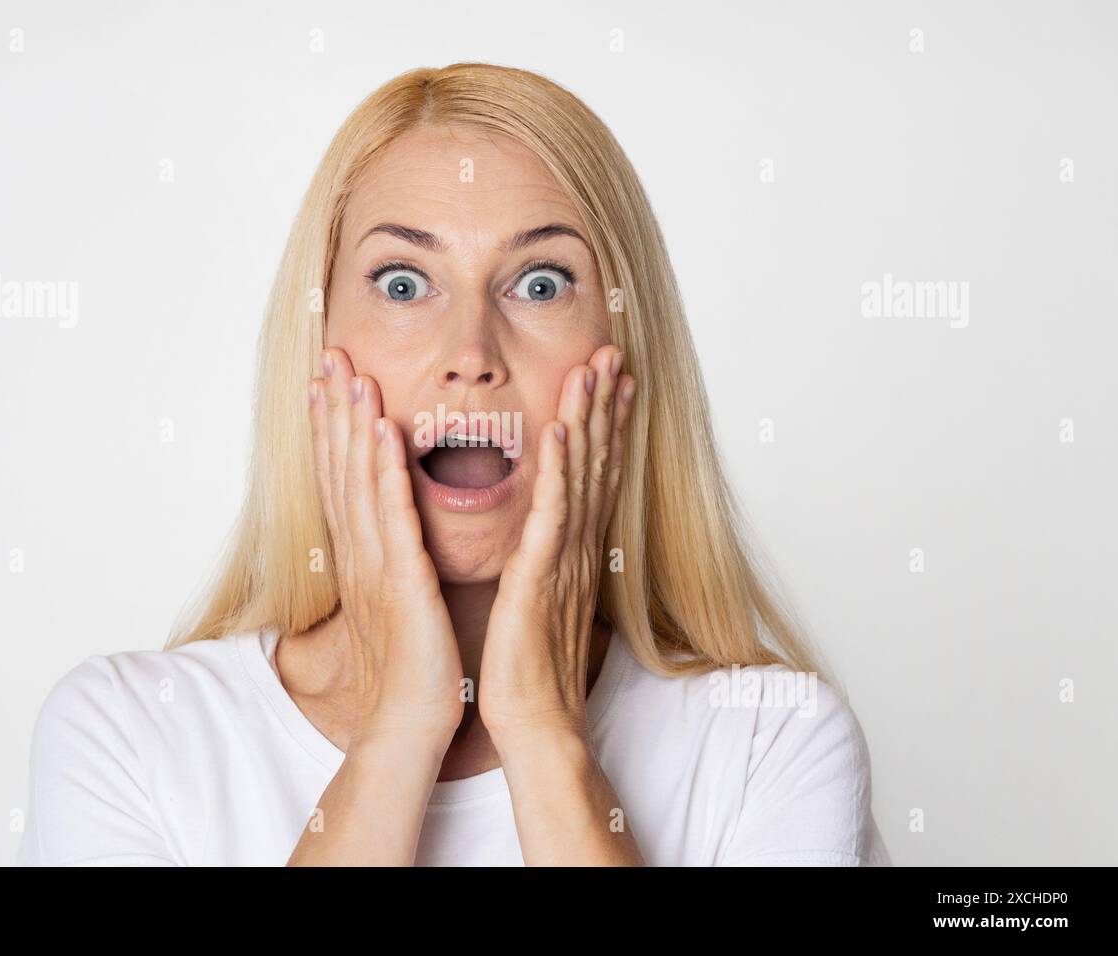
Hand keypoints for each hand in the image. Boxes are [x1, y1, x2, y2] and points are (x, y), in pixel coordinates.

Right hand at [309, 347, 464, 747]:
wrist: (410, 722)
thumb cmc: (410, 666)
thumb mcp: (395, 600)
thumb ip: (390, 559)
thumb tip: (390, 529)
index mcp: (363, 556)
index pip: (343, 479)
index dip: (334, 428)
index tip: (330, 381)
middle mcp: (362, 554)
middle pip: (341, 470)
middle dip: (335, 410)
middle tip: (329, 356)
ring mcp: (378, 566)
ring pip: (361, 484)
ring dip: (355, 427)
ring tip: (352, 376)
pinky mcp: (402, 583)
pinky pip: (394, 520)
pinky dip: (388, 474)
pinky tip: (386, 434)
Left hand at [478, 344, 634, 743]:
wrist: (535, 719)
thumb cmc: (531, 664)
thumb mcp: (542, 596)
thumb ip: (548, 557)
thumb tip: (548, 530)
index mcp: (572, 549)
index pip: (592, 473)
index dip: (603, 424)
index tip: (611, 380)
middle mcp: (576, 546)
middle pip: (595, 462)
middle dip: (604, 405)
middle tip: (612, 354)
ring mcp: (563, 559)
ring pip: (580, 477)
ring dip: (587, 420)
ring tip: (593, 370)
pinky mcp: (541, 577)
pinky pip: (551, 517)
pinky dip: (556, 474)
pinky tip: (556, 433)